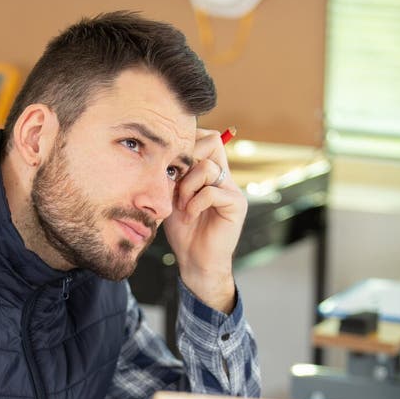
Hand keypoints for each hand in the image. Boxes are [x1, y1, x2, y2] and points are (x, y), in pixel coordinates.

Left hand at [163, 128, 247, 311]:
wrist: (195, 261)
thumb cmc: (183, 231)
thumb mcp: (172, 197)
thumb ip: (173, 174)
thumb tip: (163, 152)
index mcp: (210, 171)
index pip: (205, 137)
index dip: (188, 143)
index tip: (171, 166)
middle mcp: (224, 176)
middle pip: (213, 141)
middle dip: (187, 159)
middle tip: (176, 182)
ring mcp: (232, 189)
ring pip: (207, 167)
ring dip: (187, 186)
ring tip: (182, 206)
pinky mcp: (236, 205)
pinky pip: (211, 191)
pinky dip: (195, 204)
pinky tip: (190, 216)